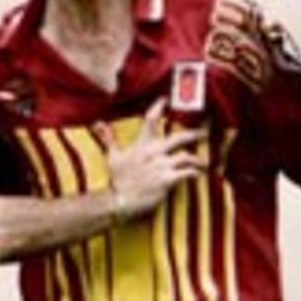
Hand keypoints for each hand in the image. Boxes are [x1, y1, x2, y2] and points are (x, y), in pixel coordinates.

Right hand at [95, 99, 202, 220]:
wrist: (119, 200)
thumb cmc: (117, 179)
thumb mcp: (112, 157)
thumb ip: (108, 139)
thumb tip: (98, 123)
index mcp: (141, 145)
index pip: (150, 120)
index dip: (158, 107)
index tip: (166, 99)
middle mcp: (153, 152)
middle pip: (179, 137)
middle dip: (193, 134)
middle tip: (203, 133)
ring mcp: (161, 166)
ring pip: (186, 156)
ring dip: (197, 159)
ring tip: (202, 162)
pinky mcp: (167, 180)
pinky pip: (186, 173)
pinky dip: (194, 173)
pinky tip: (198, 174)